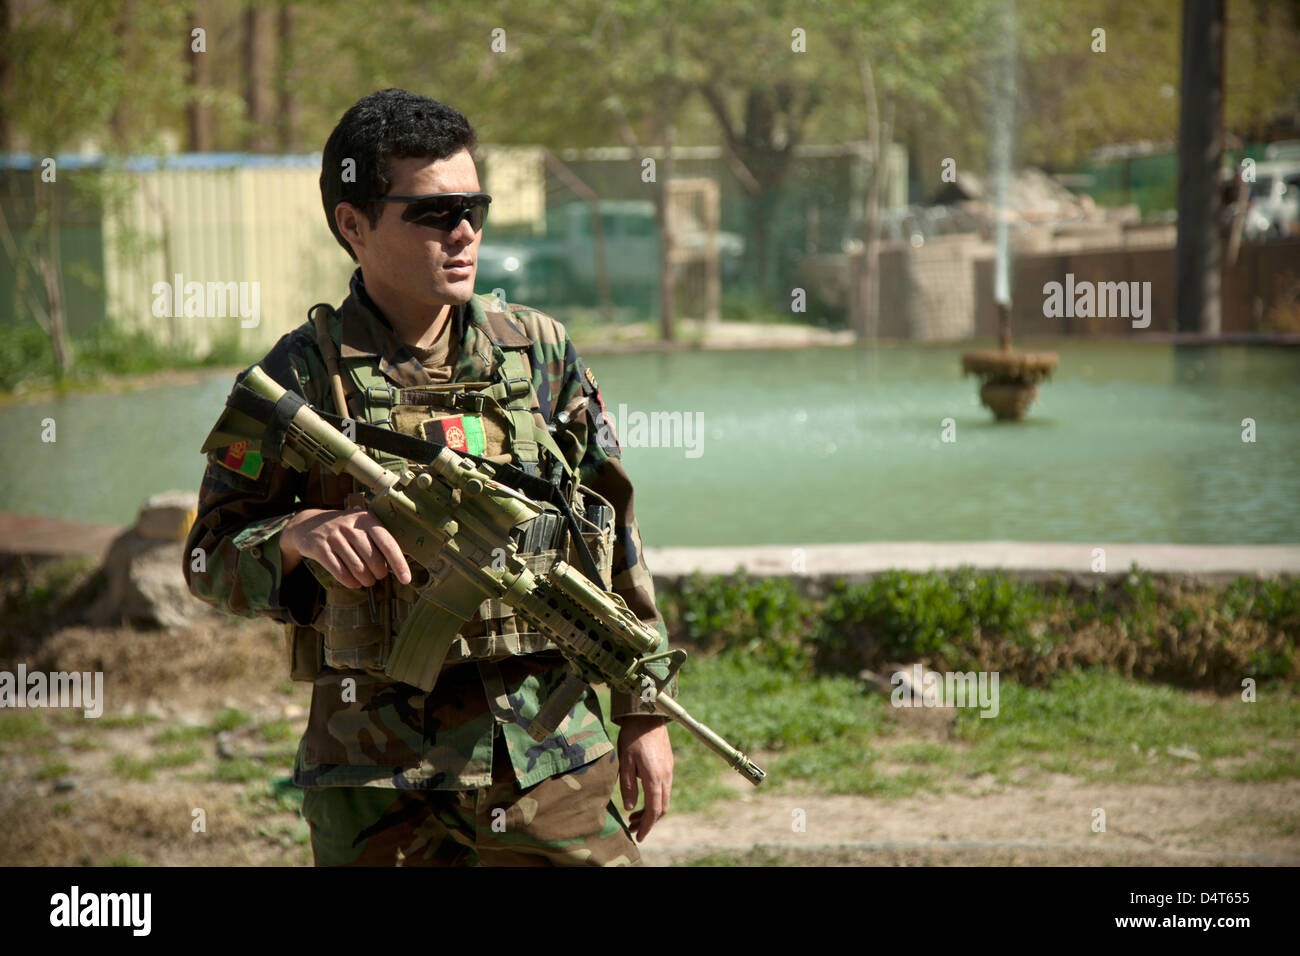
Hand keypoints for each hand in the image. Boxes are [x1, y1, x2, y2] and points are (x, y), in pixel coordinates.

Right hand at [279, 507, 410, 587]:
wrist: (307, 524)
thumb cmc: (344, 529)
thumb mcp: (361, 525)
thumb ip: (378, 541)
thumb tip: (397, 567)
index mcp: (366, 519)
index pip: (388, 544)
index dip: (399, 563)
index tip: (406, 579)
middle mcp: (350, 526)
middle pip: (373, 560)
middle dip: (378, 574)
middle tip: (377, 576)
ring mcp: (334, 537)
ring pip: (358, 569)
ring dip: (365, 580)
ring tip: (366, 580)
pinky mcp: (320, 549)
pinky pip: (340, 573)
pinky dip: (350, 582)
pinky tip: (353, 582)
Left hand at [617, 716, 672, 842]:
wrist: (648, 715)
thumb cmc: (633, 737)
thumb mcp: (625, 761)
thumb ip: (628, 785)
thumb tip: (631, 806)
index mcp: (655, 777)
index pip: (654, 809)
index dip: (647, 826)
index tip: (639, 836)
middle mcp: (666, 775)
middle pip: (662, 807)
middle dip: (649, 821)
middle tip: (633, 827)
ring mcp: (669, 769)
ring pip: (664, 798)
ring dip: (652, 809)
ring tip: (634, 814)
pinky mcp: (668, 764)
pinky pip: (665, 787)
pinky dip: (655, 798)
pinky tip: (643, 795)